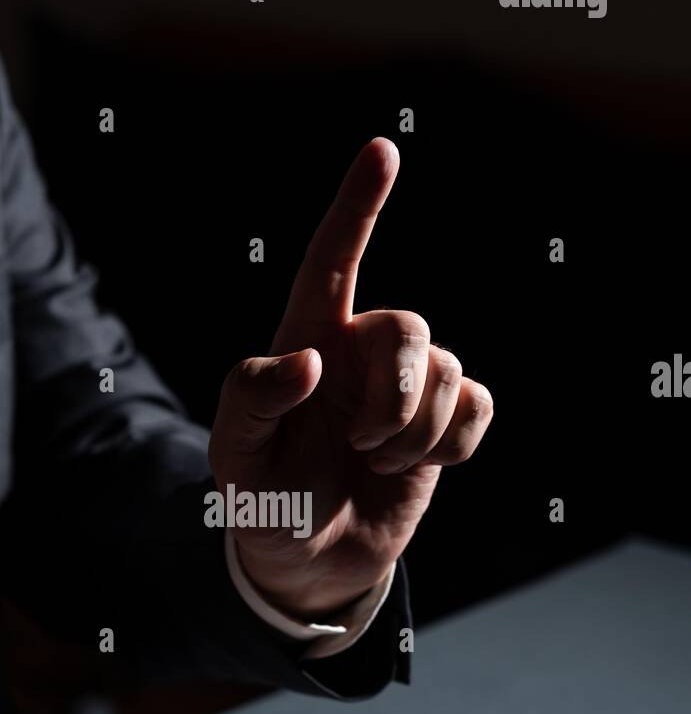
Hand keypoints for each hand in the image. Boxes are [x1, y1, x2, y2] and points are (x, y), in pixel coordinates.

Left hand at [209, 137, 492, 616]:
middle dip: (396, 396)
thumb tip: (310, 362)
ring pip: (448, 371)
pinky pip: (479, 406)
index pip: (332, 260)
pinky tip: (421, 465)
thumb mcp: (234, 457)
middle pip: (409, 328)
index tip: (383, 150)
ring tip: (375, 462)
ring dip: (416, 432)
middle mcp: (360, 352)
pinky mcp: (445, 423)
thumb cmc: (264, 501)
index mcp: (306, 341)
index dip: (356, 206)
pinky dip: (455, 443)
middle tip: (360, 445)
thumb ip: (252, 399)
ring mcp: (407, 387)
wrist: (308, 562)